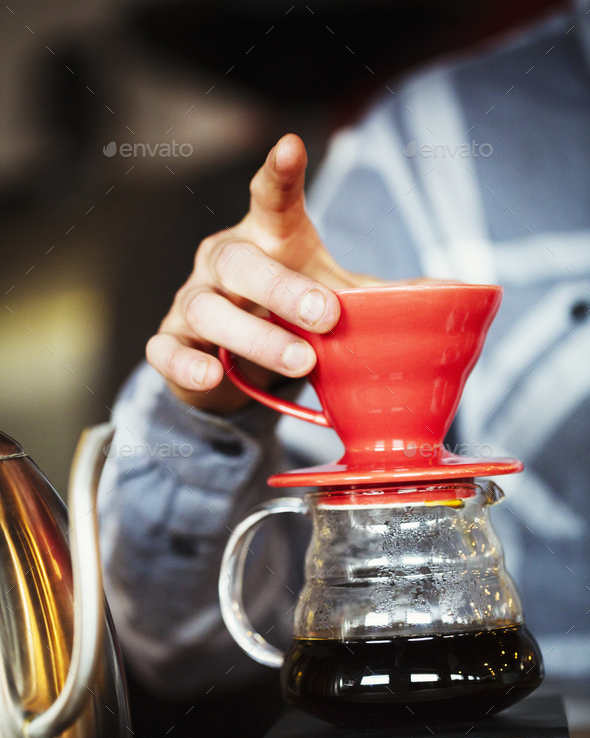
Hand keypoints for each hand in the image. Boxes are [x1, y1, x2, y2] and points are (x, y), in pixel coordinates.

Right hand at [146, 133, 386, 414]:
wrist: (230, 363)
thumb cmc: (285, 315)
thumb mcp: (331, 297)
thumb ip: (377, 296)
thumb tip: (452, 294)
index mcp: (266, 241)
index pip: (269, 199)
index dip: (278, 173)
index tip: (291, 145)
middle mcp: (223, 263)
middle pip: (240, 261)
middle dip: (281, 287)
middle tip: (325, 314)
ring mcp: (193, 302)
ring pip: (209, 309)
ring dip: (255, 336)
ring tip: (301, 360)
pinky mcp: (172, 343)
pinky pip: (169, 351)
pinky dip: (189, 364)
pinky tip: (213, 375)